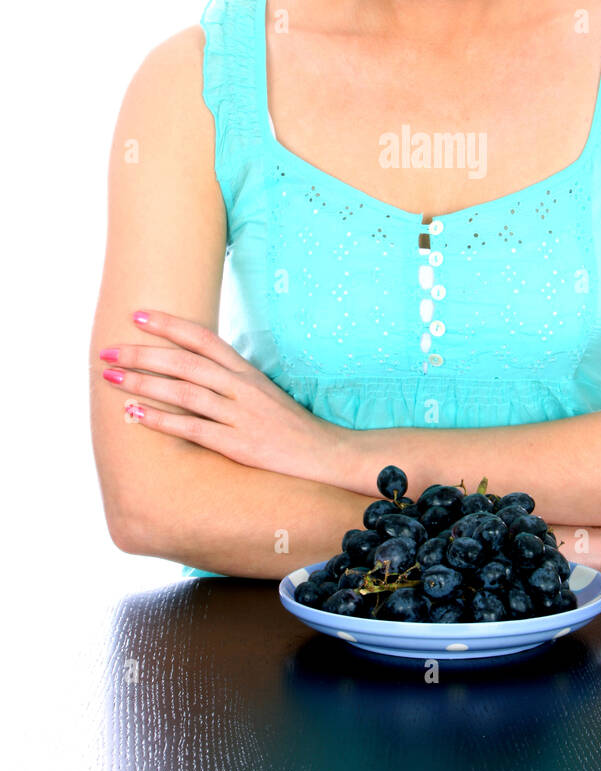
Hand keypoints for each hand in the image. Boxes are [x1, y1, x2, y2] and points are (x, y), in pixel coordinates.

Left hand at [99, 309, 347, 482]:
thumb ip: (230, 379)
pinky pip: (192, 428)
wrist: (323, 454)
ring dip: (144, 382)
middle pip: (185, 361)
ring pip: (184, 391)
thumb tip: (191, 369)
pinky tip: (135, 415)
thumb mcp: (261, 392)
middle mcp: (241, 386)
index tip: (138, 315)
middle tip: (108, 349)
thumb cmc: (287, 425)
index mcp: (246, 371)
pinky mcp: (238, 443)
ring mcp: (240, 414)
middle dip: (143, 352)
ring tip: (111, 376)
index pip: (203, 338)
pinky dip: (161, 420)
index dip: (170, 324)